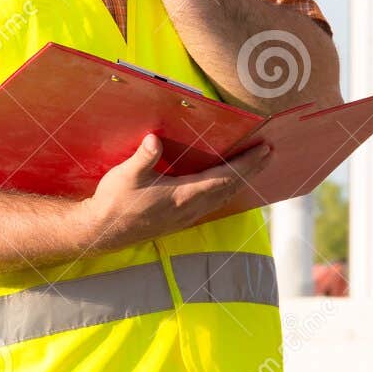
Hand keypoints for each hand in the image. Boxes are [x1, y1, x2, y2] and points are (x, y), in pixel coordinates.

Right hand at [77, 131, 272, 254]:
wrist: (103, 232)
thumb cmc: (114, 203)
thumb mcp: (126, 175)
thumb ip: (144, 157)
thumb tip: (155, 139)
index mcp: (183, 196)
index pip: (224, 178)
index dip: (246, 164)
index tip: (264, 150)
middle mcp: (190, 209)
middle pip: (230, 188)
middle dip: (251, 170)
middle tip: (269, 153)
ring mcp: (186, 217)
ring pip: (222, 197)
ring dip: (241, 181)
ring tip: (254, 167)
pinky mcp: (180, 220)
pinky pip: (212, 203)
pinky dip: (226, 190)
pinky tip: (226, 184)